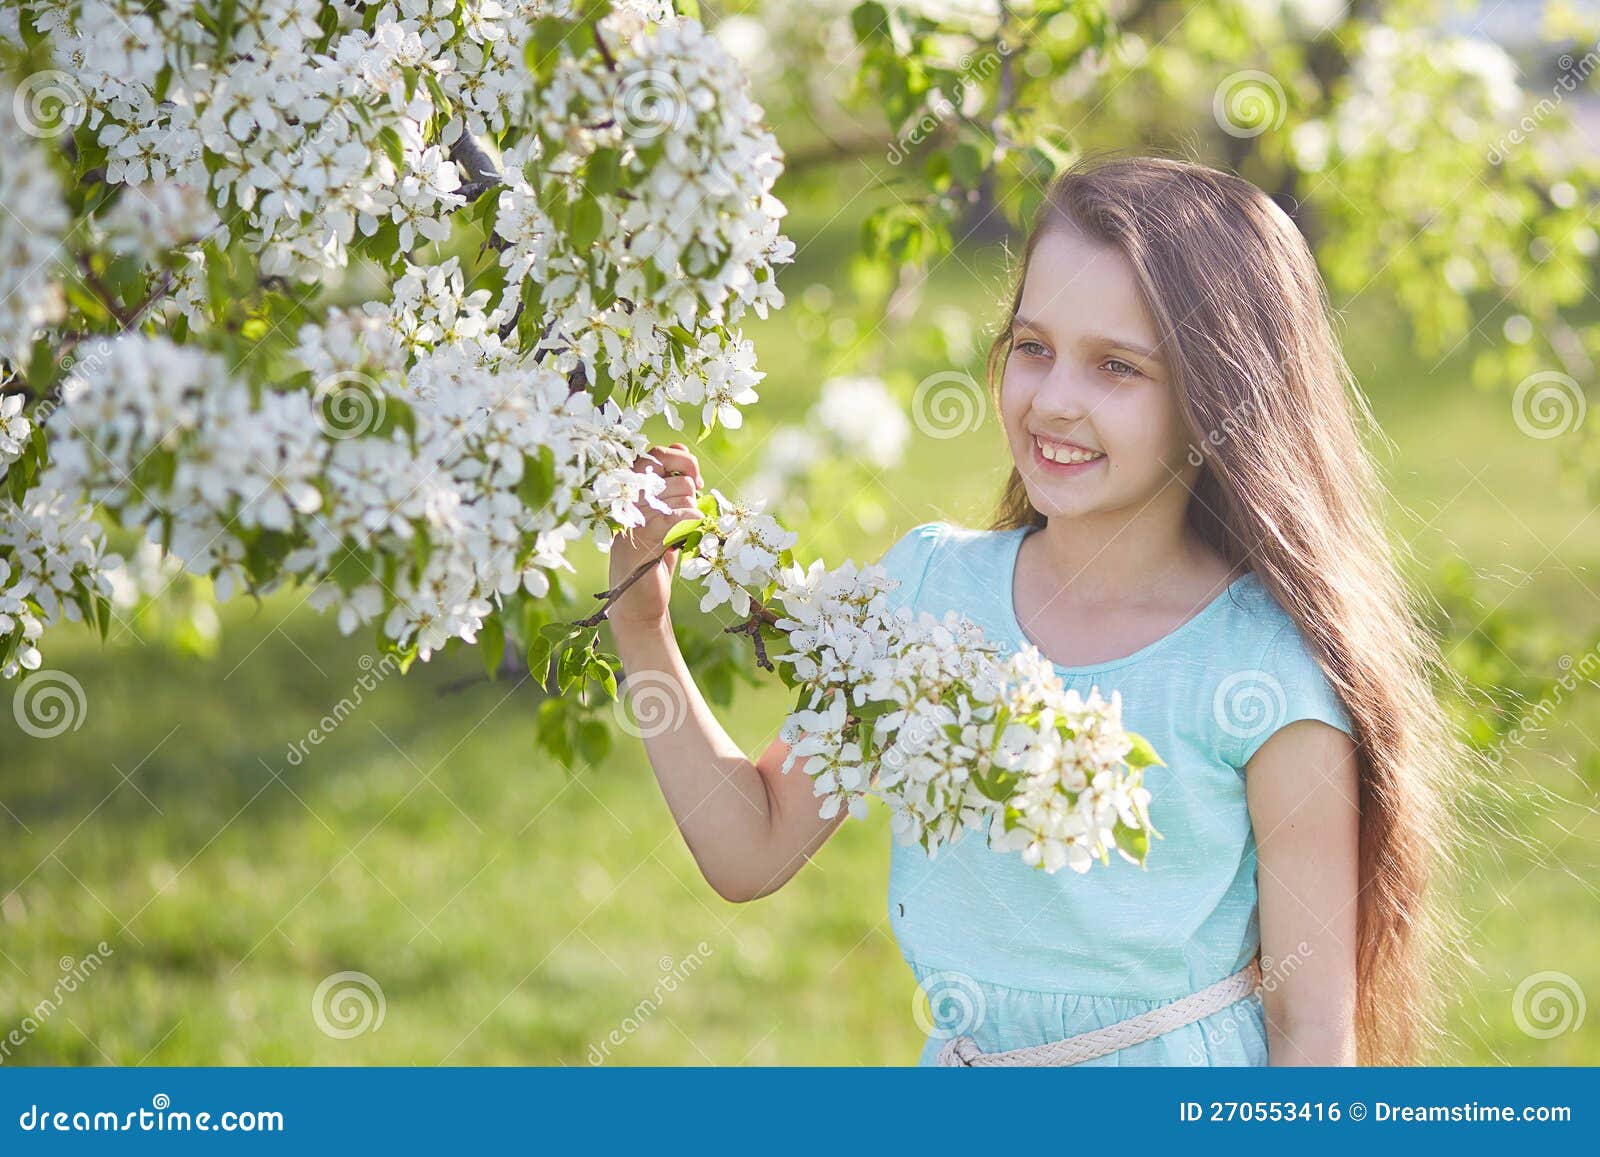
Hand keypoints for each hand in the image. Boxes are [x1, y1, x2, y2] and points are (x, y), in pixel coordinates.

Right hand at [606, 443, 704, 630]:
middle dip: (689, 495)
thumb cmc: (652, 558)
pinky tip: (686, 537)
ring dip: (691, 515)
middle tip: (685, 516)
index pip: (656, 455)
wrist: (637, 604)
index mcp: (626, 491)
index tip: (695, 481)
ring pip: (680, 494)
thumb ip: (669, 482)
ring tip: (678, 536)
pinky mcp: (642, 542)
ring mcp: (631, 520)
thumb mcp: (663, 515)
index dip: (682, 462)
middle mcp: (624, 501)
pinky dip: (691, 525)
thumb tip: (679, 446)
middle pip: (674, 476)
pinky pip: (679, 518)